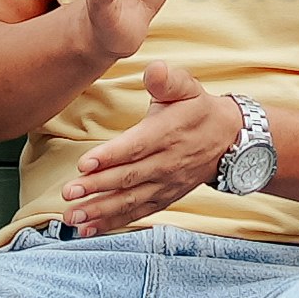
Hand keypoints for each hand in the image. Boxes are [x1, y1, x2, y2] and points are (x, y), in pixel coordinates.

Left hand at [60, 61, 247, 233]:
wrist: (229, 140)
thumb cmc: (199, 110)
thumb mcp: (188, 87)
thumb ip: (168, 79)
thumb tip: (154, 69)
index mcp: (167, 133)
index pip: (135, 147)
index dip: (109, 156)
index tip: (84, 164)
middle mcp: (166, 162)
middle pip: (128, 177)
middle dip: (96, 187)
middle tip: (68, 193)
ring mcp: (165, 184)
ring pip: (130, 200)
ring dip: (100, 210)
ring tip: (73, 216)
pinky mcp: (165, 197)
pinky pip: (138, 213)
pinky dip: (113, 222)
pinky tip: (89, 228)